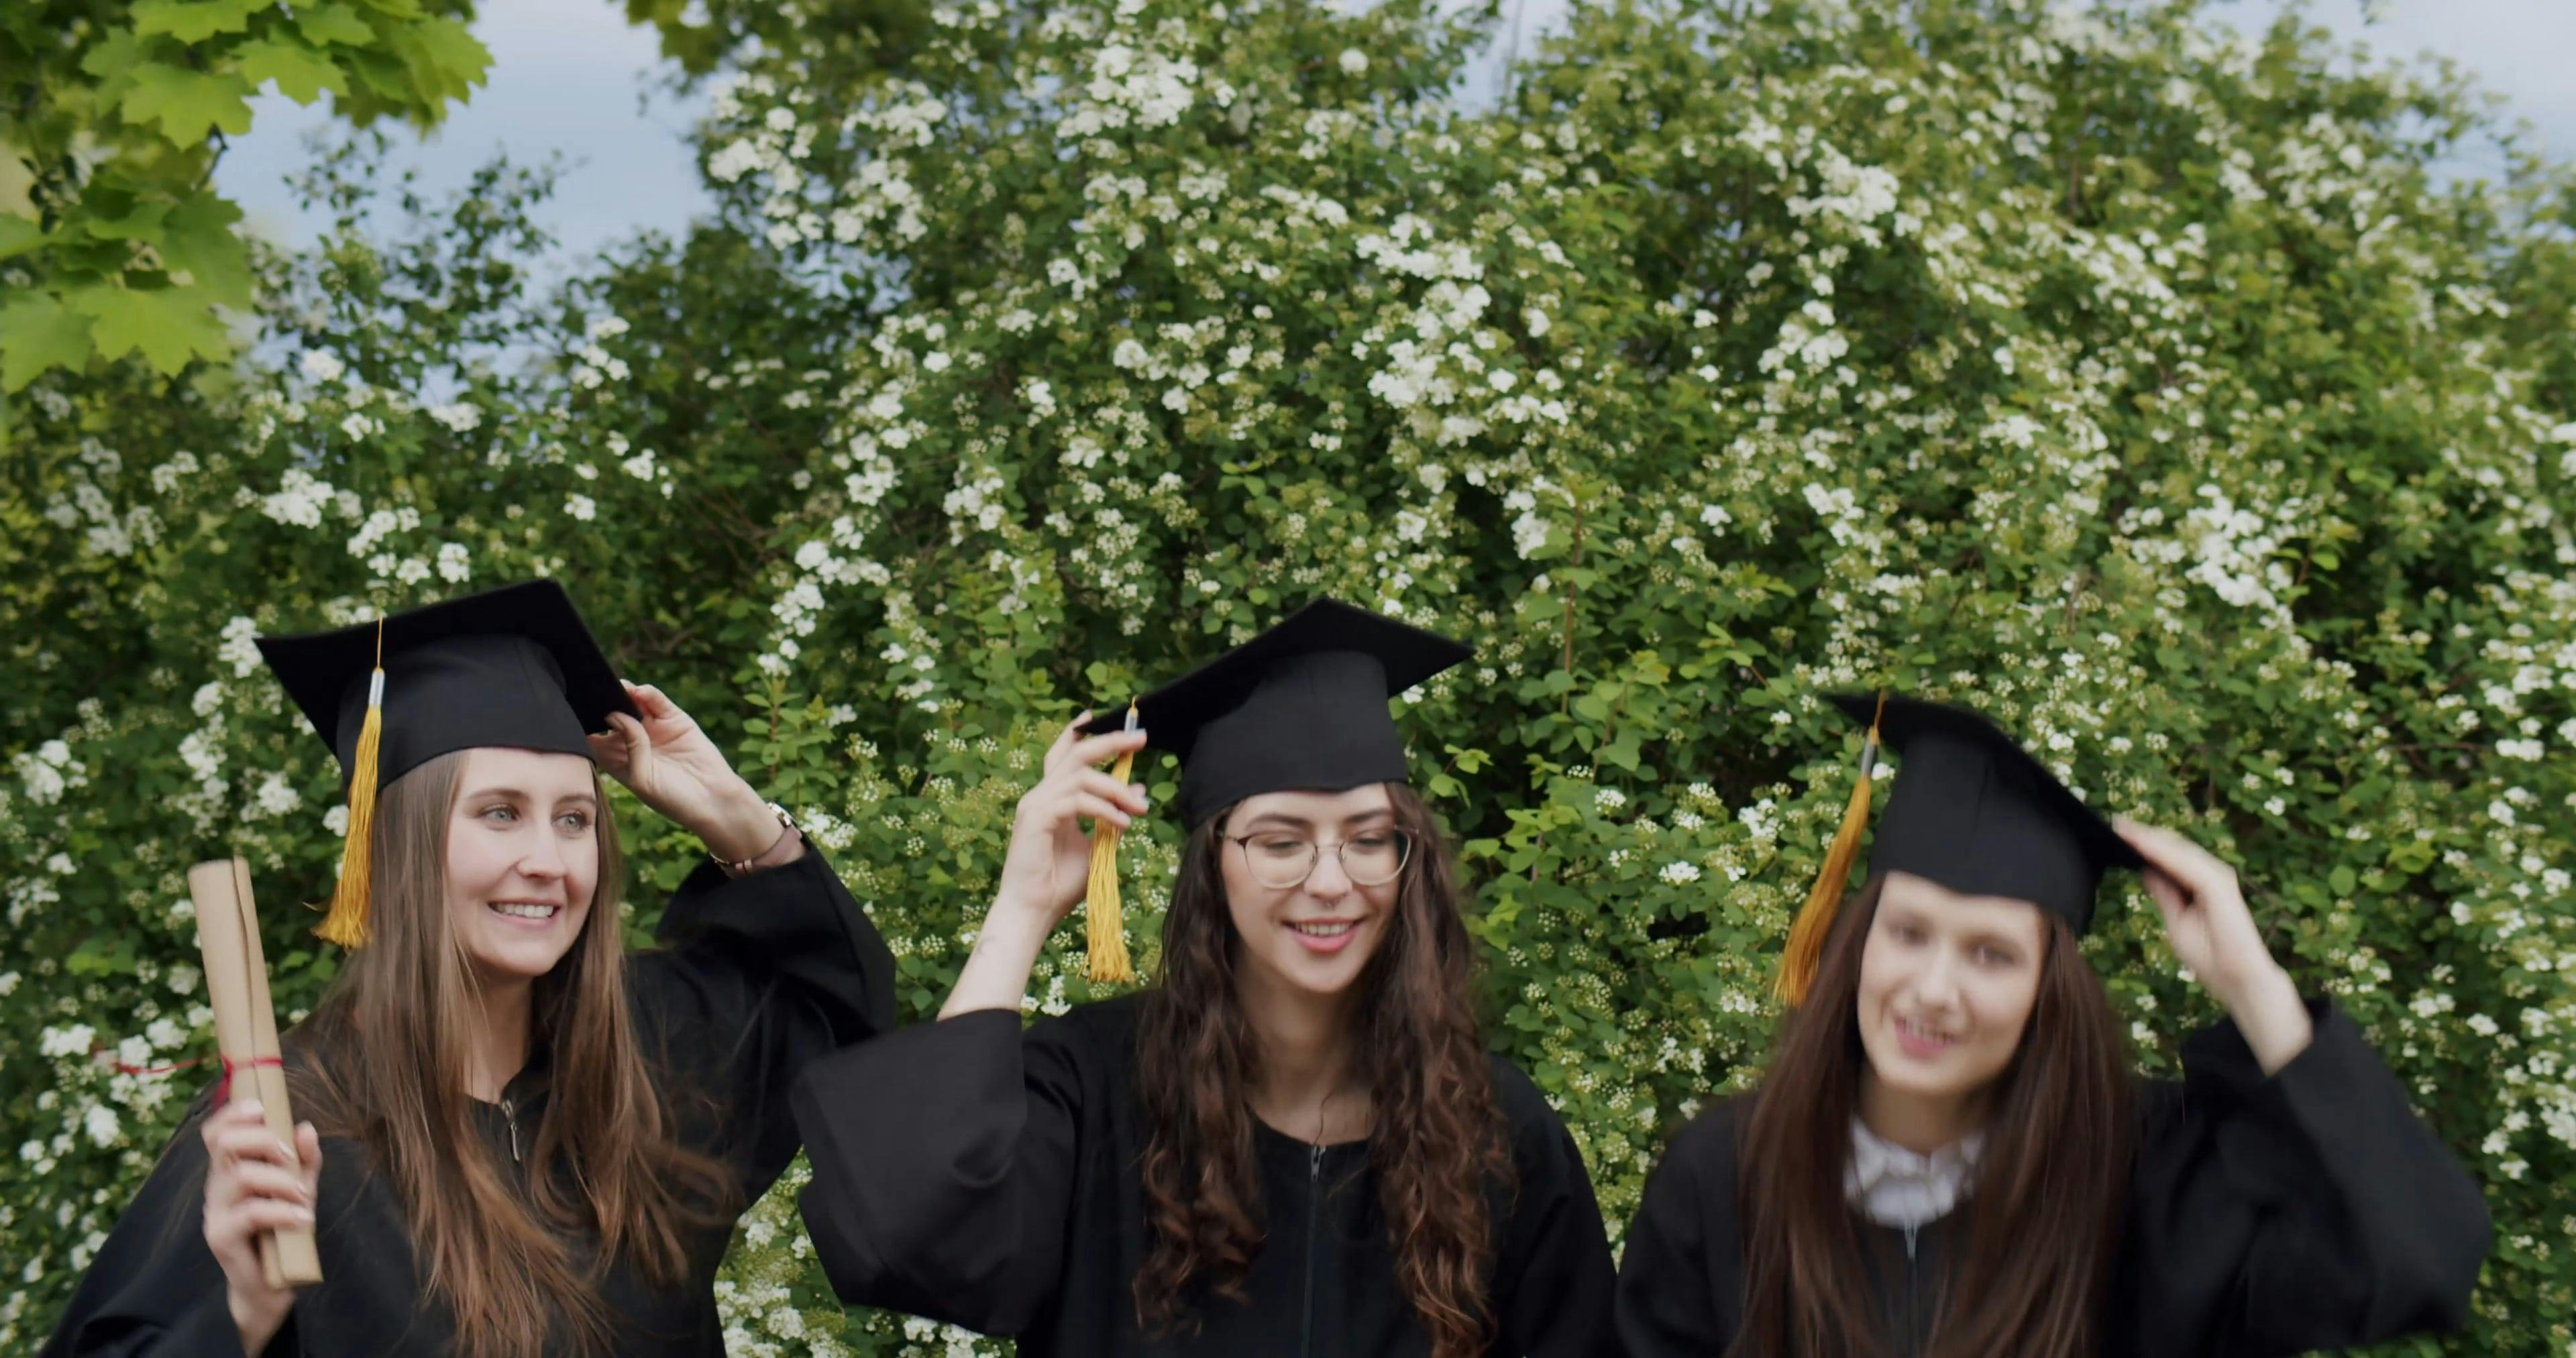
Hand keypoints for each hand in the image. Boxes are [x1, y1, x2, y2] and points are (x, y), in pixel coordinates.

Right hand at [200, 1098, 319, 1354]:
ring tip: (303, 1197)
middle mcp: (216, 1187)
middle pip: (225, 1144)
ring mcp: (215, 1212)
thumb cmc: (283, 1230)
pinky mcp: (221, 1237)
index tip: (262, 1108)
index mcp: (230, 1170)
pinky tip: (304, 1219)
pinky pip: (250, 1212)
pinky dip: (283, 1211)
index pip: (216, 1133)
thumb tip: (306, 1128)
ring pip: (240, 1175)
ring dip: (280, 1180)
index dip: (233, 1114)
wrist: (272, 1284)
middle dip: (263, 1140)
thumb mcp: (299, 1189)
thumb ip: (304, 1160)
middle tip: (291, 1157)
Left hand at [585, 680, 776, 862]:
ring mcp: (654, 729)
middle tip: (591, 692)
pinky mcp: (674, 719)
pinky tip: (638, 692)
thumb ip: (629, 746)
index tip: (573, 713)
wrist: (712, 799)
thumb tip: (616, 714)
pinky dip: (647, 693)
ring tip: (616, 688)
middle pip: (612, 715)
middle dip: (602, 703)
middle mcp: (634, 742)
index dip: (584, 725)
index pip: (594, 737)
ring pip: (633, 704)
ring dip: (623, 694)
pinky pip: (657, 701)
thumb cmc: (673, 798)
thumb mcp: (642, 778)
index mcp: (619, 760)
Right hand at [992, 714, 1150, 930]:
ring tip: (1140, 807)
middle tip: (1141, 738)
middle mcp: (1040, 795)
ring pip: (1081, 776)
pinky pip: (1076, 801)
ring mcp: (1035, 804)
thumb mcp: (1097, 846)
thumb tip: (1138, 790)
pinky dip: (1104, 809)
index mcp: (1051, 799)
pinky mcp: (1036, 818)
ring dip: (1116, 788)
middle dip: (1110, 742)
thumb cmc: (1060, 884)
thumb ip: (1114, 816)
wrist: (1034, 911)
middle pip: (1075, 754)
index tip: (1098, 715)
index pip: (1063, 755)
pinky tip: (1123, 823)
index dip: (1079, 732)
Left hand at [2117, 816, 2312, 1071]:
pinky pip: (2186, 864)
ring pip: (2178, 851)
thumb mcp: (2176, 921)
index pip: (2168, 857)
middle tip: (2115, 822)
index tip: (2117, 831)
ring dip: (2150, 838)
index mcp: (2199, 884)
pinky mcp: (2220, 886)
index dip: (2144, 844)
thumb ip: (2165, 894)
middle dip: (2144, 835)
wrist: (2237, 979)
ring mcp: (2217, 878)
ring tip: (2122, 827)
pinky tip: (2142, 845)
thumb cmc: (2210, 955)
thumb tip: (2147, 869)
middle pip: (2173, 848)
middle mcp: (2210, 875)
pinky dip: (2163, 853)